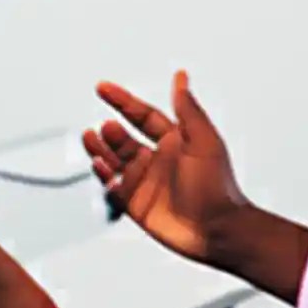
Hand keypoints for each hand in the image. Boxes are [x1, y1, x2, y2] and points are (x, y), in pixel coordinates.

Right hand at [82, 71, 247, 264]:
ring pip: (114, 160)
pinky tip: (98, 165)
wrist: (216, 230)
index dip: (122, 101)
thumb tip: (181, 77)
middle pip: (124, 138)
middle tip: (106, 127)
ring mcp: (146, 182)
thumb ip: (187, 109)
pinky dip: (103, 175)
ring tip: (90, 138)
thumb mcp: (203, 140)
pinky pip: (113, 186)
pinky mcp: (137, 204)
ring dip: (101, 148)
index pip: (143, 115)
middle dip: (112, 131)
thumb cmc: (217, 187)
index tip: (103, 88)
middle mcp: (158, 160)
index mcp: (175, 141)